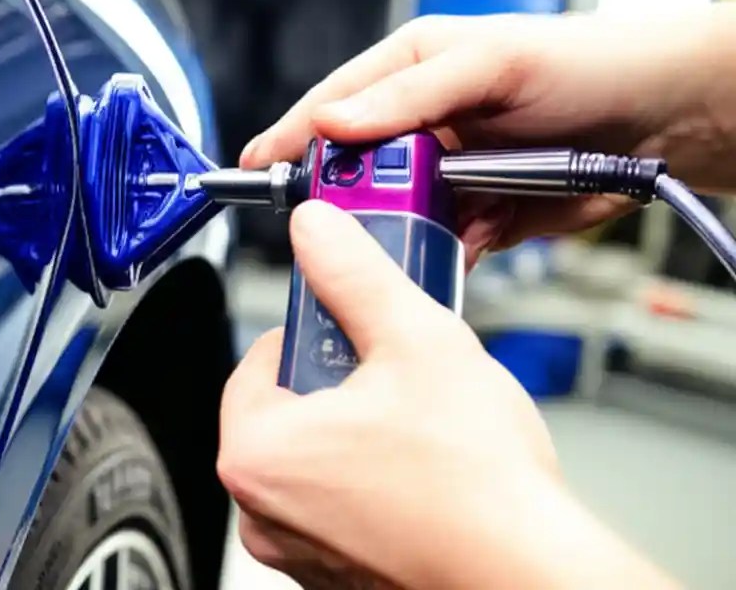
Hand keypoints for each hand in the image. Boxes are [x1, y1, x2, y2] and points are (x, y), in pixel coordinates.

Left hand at [218, 201, 674, 588]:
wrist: (531, 575)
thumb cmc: (476, 486)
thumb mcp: (415, 340)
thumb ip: (354, 274)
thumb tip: (318, 232)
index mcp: (256, 454)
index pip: (256, 360)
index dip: (311, 331)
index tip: (349, 326)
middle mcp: (262, 513)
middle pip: (283, 412)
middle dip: (334, 384)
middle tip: (393, 374)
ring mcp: (298, 553)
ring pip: (314, 461)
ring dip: (355, 434)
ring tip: (418, 426)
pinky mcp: (336, 577)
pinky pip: (337, 508)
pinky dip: (370, 485)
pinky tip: (423, 473)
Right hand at [241, 4, 735, 263]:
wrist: (659, 124)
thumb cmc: (582, 66)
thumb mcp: (490, 65)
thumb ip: (409, 94)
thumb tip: (334, 119)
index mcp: (410, 74)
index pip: (333, 106)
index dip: (293, 137)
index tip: (259, 167)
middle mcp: (420, 128)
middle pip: (354, 173)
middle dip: (348, 200)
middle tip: (341, 220)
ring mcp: (446, 177)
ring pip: (392, 219)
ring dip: (398, 234)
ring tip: (409, 239)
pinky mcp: (477, 219)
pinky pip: (438, 247)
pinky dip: (442, 255)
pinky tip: (460, 247)